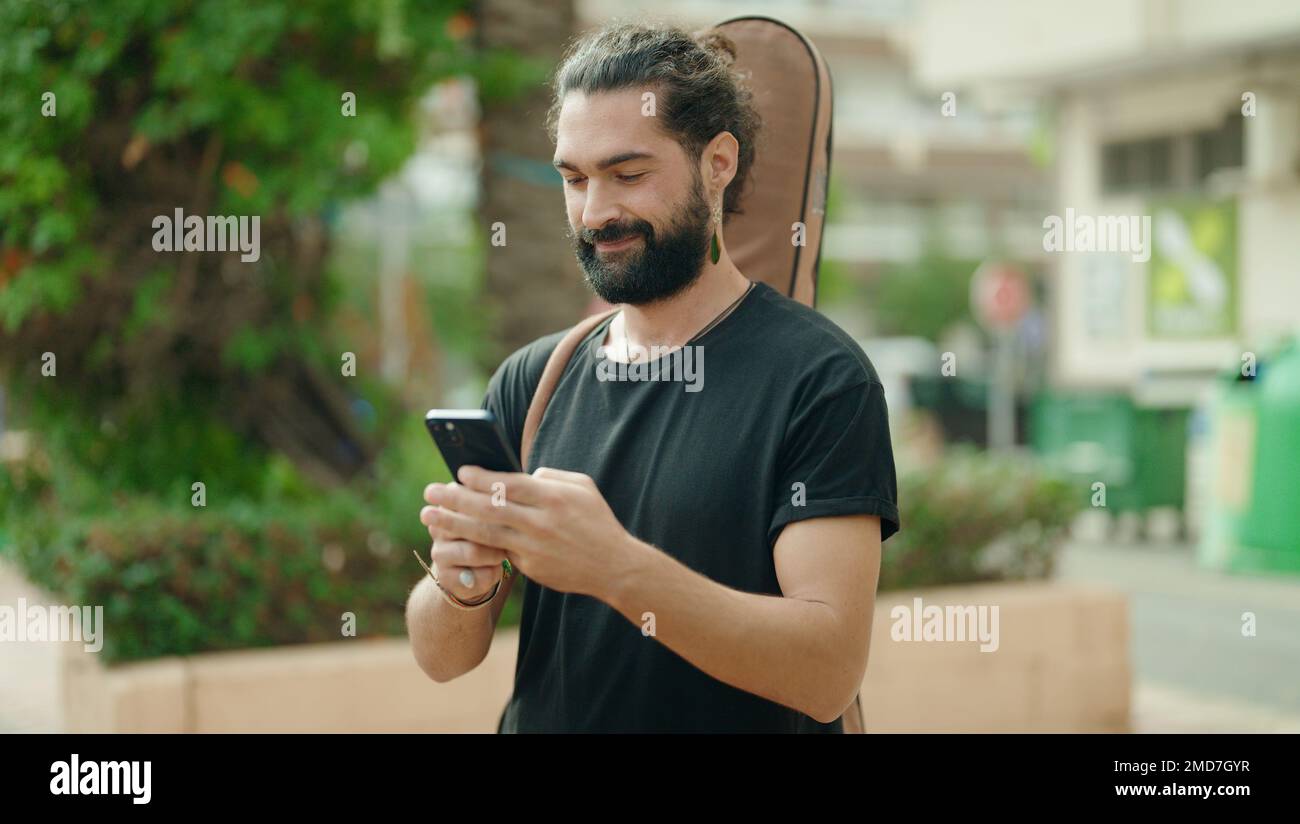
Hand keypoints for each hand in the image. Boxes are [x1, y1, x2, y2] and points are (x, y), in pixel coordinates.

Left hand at [422, 466, 638, 598]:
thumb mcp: (583, 487)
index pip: (508, 484)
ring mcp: (533, 547)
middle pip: (488, 508)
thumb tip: (522, 474)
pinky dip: (472, 546)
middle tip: (430, 492)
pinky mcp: (531, 568)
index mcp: (553, 497)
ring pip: (484, 534)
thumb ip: (551, 476)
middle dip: (454, 499)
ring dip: (453, 524)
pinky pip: (498, 553)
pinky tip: (453, 541)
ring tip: (429, 518)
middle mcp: (540, 522)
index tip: (459, 471)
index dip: (481, 478)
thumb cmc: (598, 522)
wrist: (614, 567)